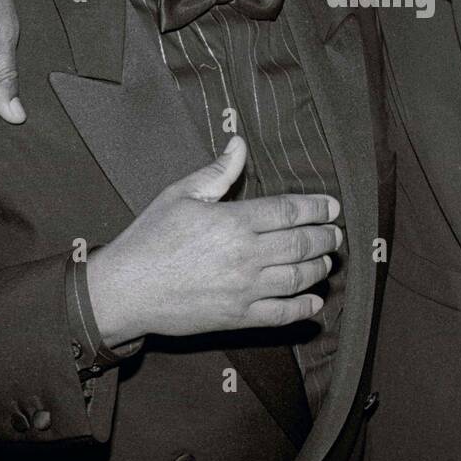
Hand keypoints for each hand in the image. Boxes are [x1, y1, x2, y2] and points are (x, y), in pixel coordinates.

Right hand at [86, 137, 341, 343]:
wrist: (124, 291)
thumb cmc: (149, 239)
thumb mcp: (180, 195)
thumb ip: (218, 171)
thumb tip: (240, 143)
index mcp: (233, 221)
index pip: (289, 212)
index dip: (316, 208)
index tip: (332, 206)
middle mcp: (246, 255)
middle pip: (301, 244)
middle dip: (325, 237)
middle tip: (336, 234)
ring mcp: (244, 289)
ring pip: (299, 278)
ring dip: (319, 268)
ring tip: (327, 261)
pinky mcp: (238, 317)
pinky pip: (281, 314)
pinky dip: (304, 308)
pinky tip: (315, 301)